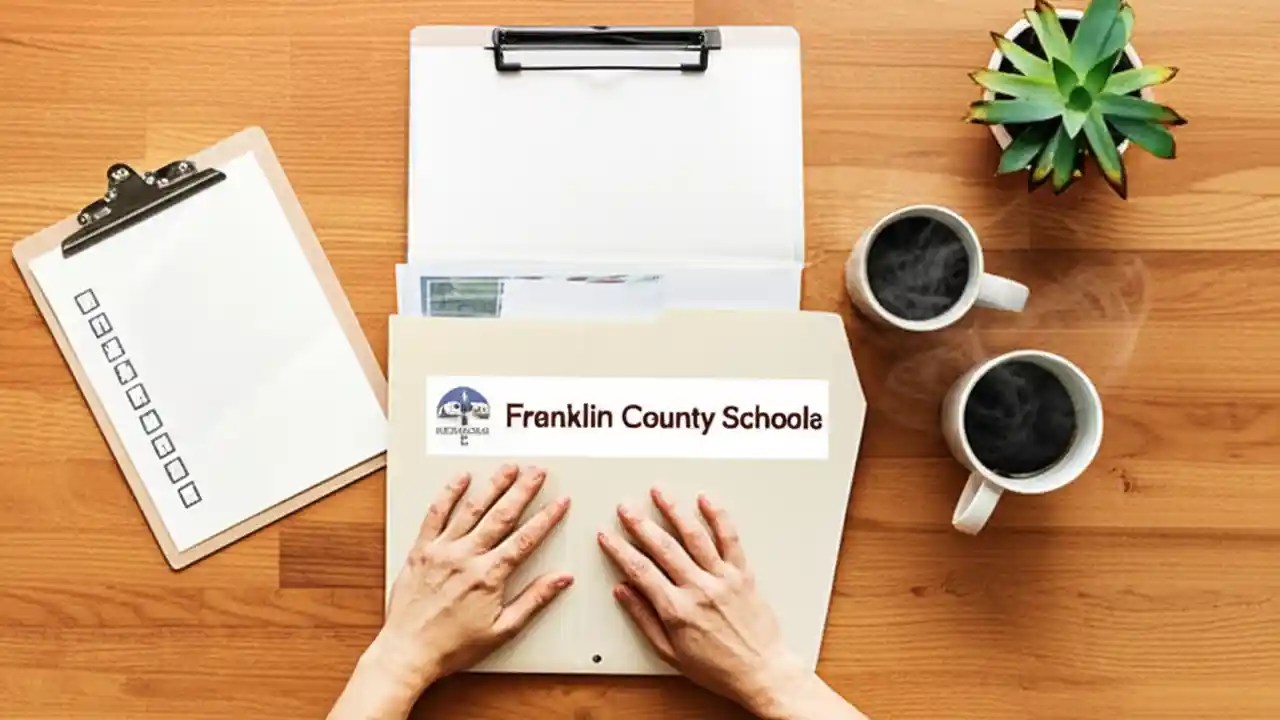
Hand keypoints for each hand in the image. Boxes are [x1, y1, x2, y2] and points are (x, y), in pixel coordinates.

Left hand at [330, 465, 571, 719]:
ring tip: (508, 468)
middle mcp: (466, 557)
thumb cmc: (453, 646)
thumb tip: (561, 579)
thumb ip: (534, 599)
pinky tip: (460, 478)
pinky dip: (448, 494)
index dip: (546, 518)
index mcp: (488, 576)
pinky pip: (436, 514)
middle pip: (502, 515)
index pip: (526, 538)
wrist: (409, 652)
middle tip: (538, 472)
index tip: (560, 502)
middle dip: (524, 490)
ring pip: (472, 508)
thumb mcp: (502, 629)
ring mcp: (442, 550)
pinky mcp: (421, 550)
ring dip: (493, 485)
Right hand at [598, 490, 866, 719]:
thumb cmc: (718, 668)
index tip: (607, 536)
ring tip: (659, 493)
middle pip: (663, 547)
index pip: (640, 570)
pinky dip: (718, 517)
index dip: (619, 549)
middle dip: (639, 523)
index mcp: (677, 610)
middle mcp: (699, 589)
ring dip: (673, 510)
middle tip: (625, 507)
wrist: (761, 673)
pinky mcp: (743, 574)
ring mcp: (722, 579)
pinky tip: (706, 501)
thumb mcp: (670, 652)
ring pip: (694, 535)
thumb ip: (643, 618)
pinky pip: (730, 539)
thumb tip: (623, 591)